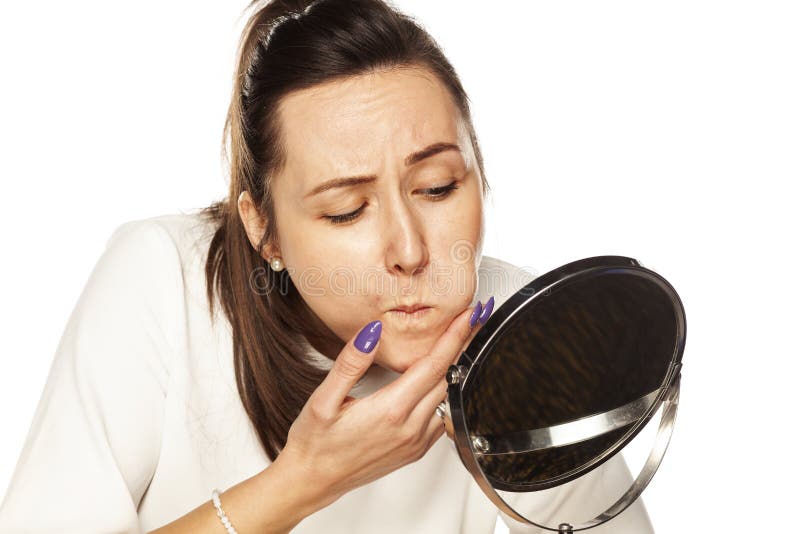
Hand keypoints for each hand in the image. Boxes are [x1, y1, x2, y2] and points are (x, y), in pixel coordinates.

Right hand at [280, 298, 493, 508]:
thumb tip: (372, 333)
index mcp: (390, 410)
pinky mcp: (415, 450)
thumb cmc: (314, 441)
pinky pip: (442, 417)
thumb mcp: (322, 399)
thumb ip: (350, 363)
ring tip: (460, 342)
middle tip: (470, 320)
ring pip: (449, 398)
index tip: (469, 316)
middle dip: (462, 346)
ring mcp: (415, 441)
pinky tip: (440, 378)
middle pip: (449, 378)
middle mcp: (409, 428)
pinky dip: (446, 393)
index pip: (434, 365)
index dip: (455, 337)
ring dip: (456, 369)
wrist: (313, 480)